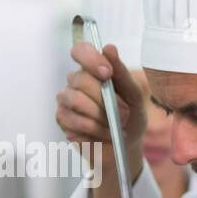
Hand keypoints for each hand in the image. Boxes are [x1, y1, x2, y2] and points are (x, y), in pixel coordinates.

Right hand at [55, 41, 145, 197]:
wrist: (124, 148)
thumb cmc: (130, 119)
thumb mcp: (134, 97)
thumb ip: (123, 74)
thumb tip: (109, 48)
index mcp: (93, 70)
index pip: (80, 51)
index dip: (91, 59)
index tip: (107, 73)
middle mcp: (76, 81)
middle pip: (81, 79)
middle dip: (105, 99)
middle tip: (122, 115)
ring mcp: (65, 99)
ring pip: (75, 99)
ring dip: (100, 116)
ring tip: (114, 127)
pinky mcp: (62, 118)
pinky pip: (75, 119)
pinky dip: (95, 129)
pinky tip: (105, 134)